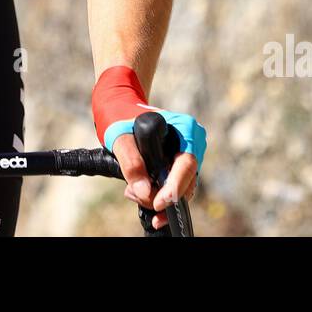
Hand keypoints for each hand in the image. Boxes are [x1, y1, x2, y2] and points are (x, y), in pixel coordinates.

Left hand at [107, 112, 205, 229]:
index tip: (158, 203)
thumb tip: (144, 192)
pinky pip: (172, 188)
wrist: (119, 109)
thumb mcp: (120, 135)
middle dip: (161, 196)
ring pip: (179, 189)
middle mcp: (192, 143)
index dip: (174, 187)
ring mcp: (186, 156)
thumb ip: (131, 162)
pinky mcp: (178, 167)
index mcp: (186, 129)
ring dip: (155, 196)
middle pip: (186, 181)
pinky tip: (136, 190)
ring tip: (130, 191)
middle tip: (134, 196)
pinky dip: (155, 194)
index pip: (187, 164)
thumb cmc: (120, 116)